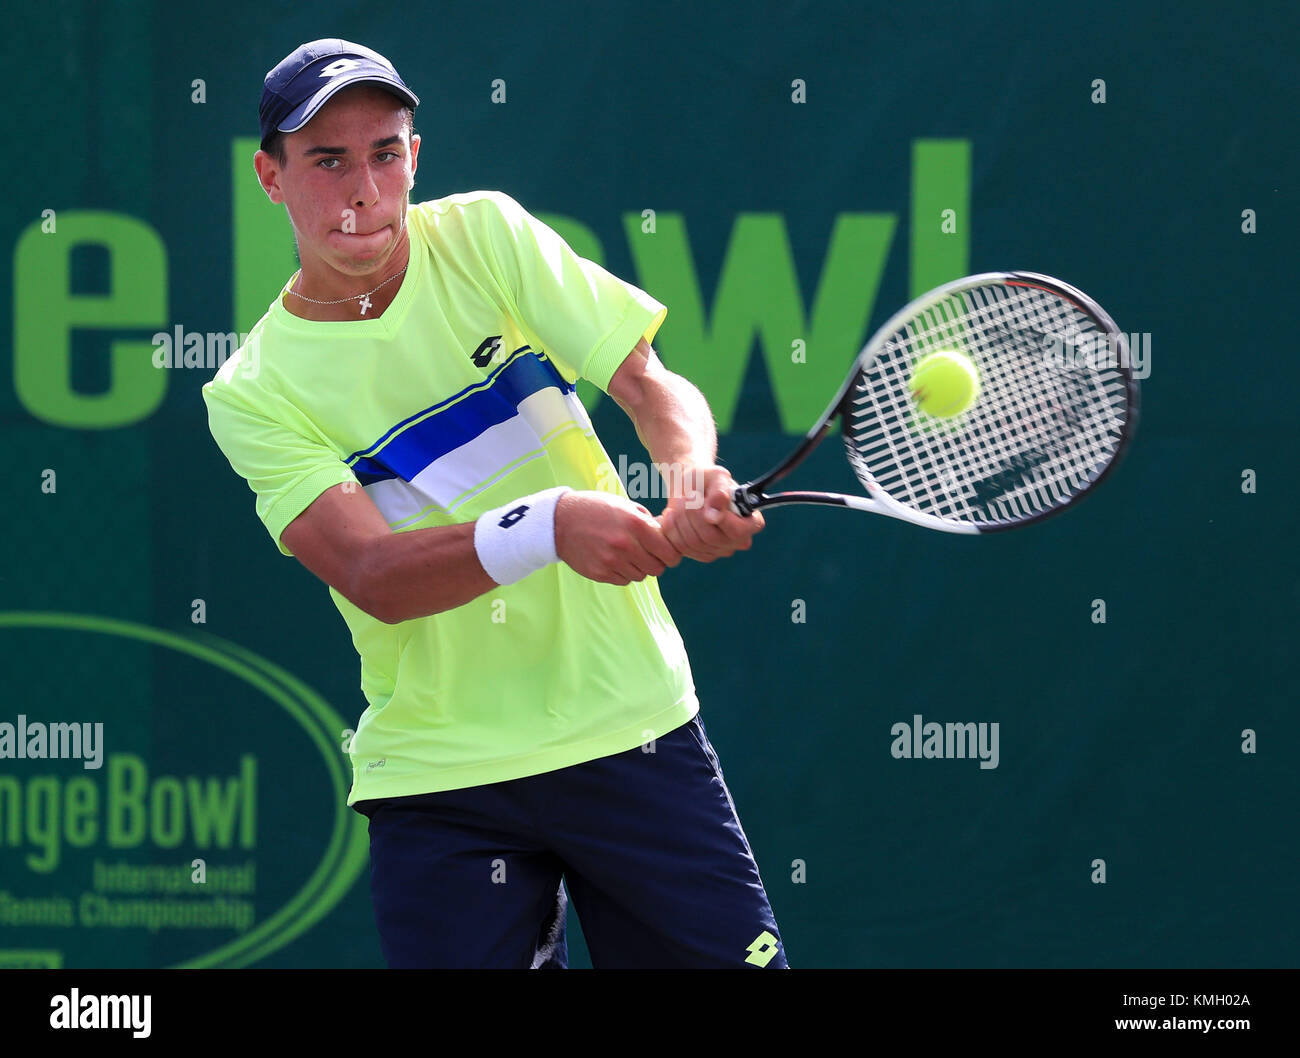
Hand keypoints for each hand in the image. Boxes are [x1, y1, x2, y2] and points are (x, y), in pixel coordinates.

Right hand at [554, 491, 682, 585]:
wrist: (560, 521)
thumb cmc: (596, 509)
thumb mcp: (624, 505)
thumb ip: (647, 521)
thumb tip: (667, 536)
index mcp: (636, 525)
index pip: (668, 552)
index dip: (672, 555)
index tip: (669, 553)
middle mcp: (625, 545)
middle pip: (657, 569)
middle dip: (657, 563)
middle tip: (648, 555)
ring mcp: (611, 561)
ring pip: (640, 576)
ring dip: (639, 568)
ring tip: (627, 554)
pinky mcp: (600, 573)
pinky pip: (623, 581)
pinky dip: (623, 573)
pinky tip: (614, 559)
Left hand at [658, 465, 764, 562]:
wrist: (690, 486)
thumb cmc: (707, 479)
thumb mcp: (716, 476)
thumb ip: (719, 493)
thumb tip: (715, 517)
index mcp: (751, 523)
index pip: (737, 532)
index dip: (717, 516)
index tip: (701, 497)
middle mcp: (739, 542)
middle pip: (709, 538)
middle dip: (692, 514)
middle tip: (687, 496)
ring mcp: (718, 551)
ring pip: (692, 544)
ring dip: (679, 519)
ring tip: (679, 502)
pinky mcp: (698, 554)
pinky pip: (679, 549)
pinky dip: (670, 530)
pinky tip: (671, 515)